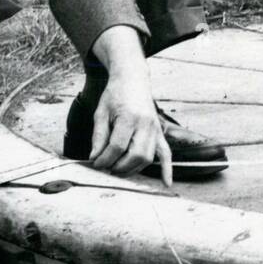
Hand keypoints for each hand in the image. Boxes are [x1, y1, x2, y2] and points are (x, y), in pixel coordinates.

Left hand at [87, 67, 172, 186]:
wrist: (133, 80)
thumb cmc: (115, 96)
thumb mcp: (101, 113)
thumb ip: (98, 136)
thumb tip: (95, 158)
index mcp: (129, 117)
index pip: (117, 147)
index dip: (104, 159)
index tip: (95, 163)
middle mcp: (145, 124)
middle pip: (134, 155)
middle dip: (118, 167)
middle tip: (106, 168)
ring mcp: (155, 129)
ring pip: (147, 158)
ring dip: (132, 169)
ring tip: (118, 169)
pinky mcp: (160, 132)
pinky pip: (167, 153)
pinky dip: (167, 169)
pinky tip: (167, 184)